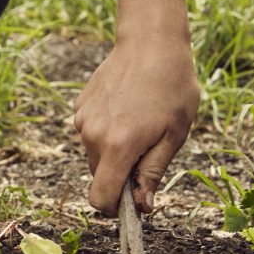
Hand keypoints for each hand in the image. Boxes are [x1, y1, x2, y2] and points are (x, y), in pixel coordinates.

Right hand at [74, 36, 197, 215]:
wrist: (150, 44)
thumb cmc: (172, 88)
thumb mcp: (174, 135)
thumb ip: (153, 172)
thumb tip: (142, 206)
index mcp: (118, 147)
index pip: (100, 197)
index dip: (115, 209)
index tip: (133, 204)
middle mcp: (92, 136)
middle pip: (99, 176)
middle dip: (120, 175)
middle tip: (149, 152)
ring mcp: (82, 120)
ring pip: (95, 154)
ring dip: (114, 152)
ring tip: (139, 124)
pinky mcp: (79, 107)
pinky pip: (91, 133)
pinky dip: (106, 132)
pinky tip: (127, 109)